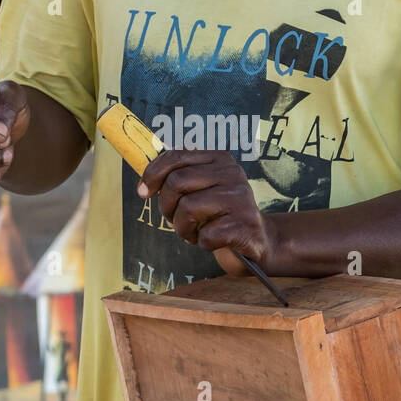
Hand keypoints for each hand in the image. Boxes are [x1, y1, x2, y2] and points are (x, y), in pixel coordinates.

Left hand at [138, 149, 273, 275]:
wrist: (257, 239)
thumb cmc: (219, 214)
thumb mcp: (200, 190)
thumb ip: (177, 179)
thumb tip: (144, 183)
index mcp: (219, 159)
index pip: (176, 157)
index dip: (152, 174)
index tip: (143, 192)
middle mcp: (232, 173)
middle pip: (176, 182)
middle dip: (167, 206)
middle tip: (175, 219)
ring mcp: (240, 198)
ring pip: (187, 209)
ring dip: (183, 228)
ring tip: (194, 232)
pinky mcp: (245, 224)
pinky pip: (206, 235)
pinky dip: (203, 243)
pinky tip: (214, 240)